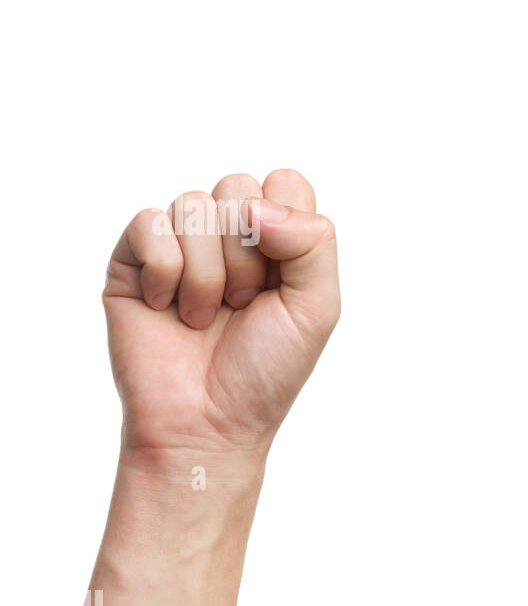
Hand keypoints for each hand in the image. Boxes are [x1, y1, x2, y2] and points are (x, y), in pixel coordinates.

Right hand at [103, 169, 340, 457]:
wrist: (207, 422)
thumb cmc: (265, 371)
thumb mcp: (317, 308)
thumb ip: (313, 244)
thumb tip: (254, 205)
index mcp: (277, 239)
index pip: (285, 183)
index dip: (285, 228)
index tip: (279, 281)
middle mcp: (229, 234)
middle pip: (238, 187)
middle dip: (246, 256)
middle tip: (242, 305)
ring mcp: (179, 244)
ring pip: (193, 205)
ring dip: (207, 274)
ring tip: (206, 315)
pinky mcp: (133, 259)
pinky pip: (149, 223)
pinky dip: (166, 273)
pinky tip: (167, 308)